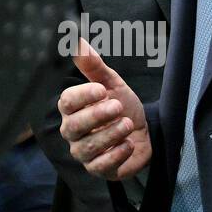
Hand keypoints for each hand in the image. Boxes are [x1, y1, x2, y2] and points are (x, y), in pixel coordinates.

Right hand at [58, 39, 150, 179]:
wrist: (145, 131)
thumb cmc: (123, 106)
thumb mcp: (112, 83)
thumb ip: (94, 66)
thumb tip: (78, 42)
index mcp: (72, 109)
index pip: (66, 102)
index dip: (83, 96)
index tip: (102, 90)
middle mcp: (72, 131)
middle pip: (72, 126)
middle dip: (96, 116)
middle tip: (118, 106)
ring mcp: (84, 152)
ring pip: (87, 147)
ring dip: (109, 135)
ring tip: (127, 124)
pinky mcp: (99, 169)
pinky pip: (100, 166)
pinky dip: (115, 155)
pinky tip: (128, 144)